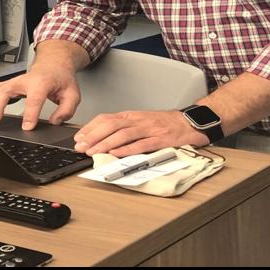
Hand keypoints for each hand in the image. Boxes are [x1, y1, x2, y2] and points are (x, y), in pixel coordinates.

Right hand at [0, 65, 81, 129]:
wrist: (54, 65)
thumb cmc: (61, 79)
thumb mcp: (72, 94)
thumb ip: (66, 109)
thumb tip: (55, 121)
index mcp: (41, 83)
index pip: (34, 98)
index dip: (30, 114)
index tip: (27, 127)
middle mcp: (24, 81)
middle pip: (6, 90)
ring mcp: (13, 82)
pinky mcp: (6, 85)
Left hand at [72, 110, 207, 156]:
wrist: (190, 123)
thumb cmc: (166, 125)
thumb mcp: (142, 122)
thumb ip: (125, 129)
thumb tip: (103, 139)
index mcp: (132, 115)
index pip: (106, 118)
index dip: (91, 127)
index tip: (79, 137)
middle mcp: (139, 120)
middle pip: (111, 125)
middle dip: (94, 136)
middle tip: (81, 146)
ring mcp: (149, 129)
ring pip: (123, 134)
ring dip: (106, 143)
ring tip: (94, 151)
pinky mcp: (160, 139)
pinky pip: (141, 144)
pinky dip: (127, 149)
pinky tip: (116, 154)